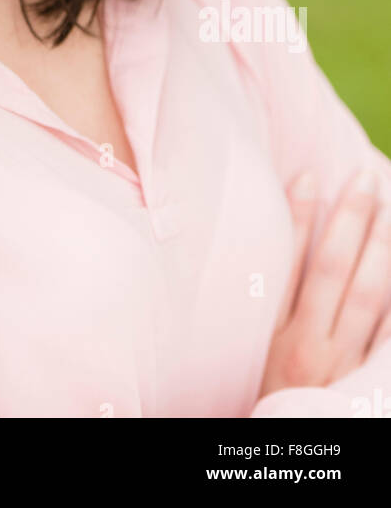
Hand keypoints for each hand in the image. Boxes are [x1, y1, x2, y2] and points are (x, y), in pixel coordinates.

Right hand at [259, 167, 390, 397]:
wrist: (289, 452)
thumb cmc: (266, 398)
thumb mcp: (250, 354)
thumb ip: (262, 306)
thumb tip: (270, 252)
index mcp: (270, 335)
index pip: (286, 261)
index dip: (297, 215)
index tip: (308, 176)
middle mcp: (305, 346)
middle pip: (332, 269)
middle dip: (350, 219)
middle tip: (364, 179)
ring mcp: (341, 364)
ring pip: (368, 295)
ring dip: (381, 247)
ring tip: (389, 211)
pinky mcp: (366, 381)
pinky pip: (389, 335)